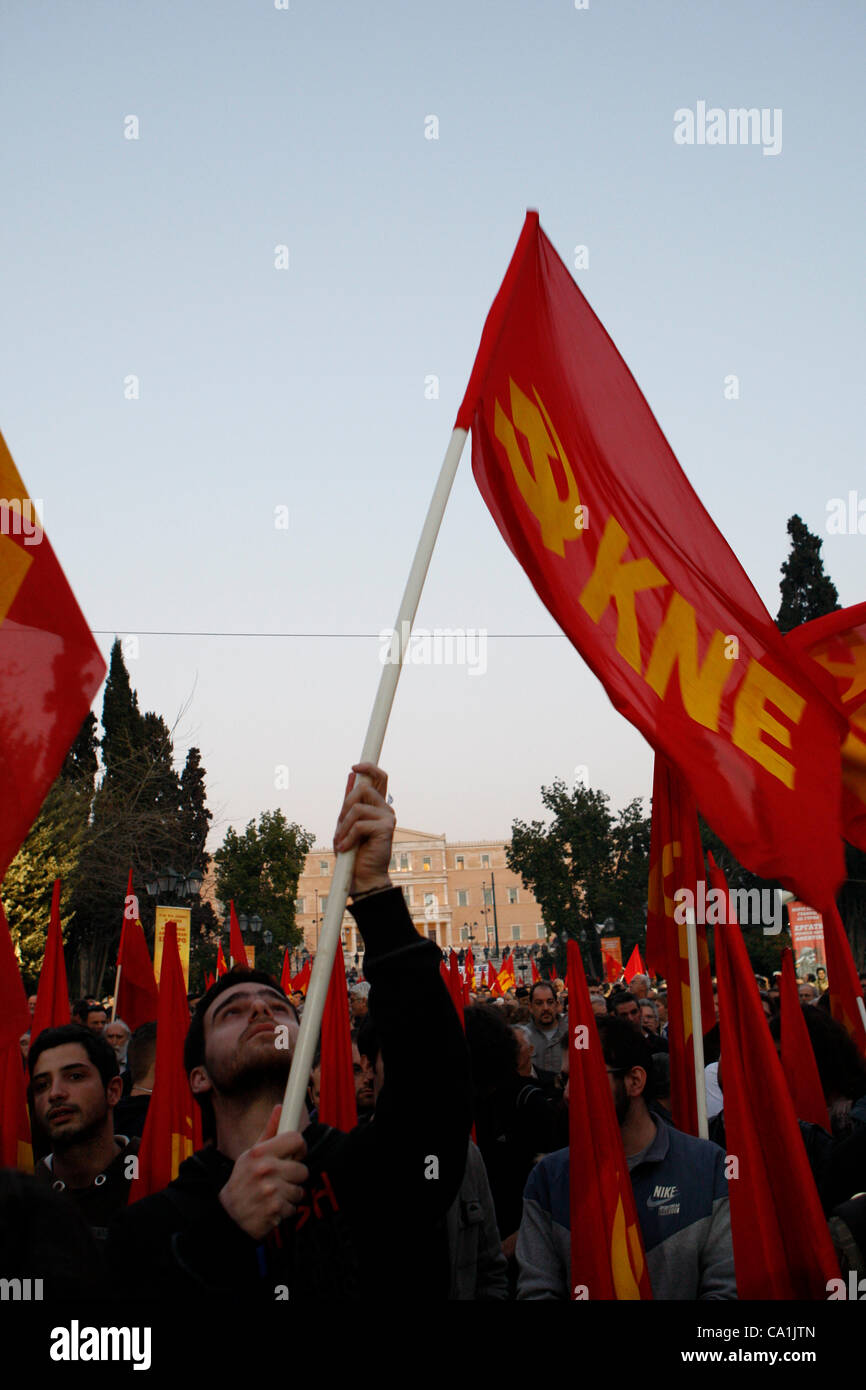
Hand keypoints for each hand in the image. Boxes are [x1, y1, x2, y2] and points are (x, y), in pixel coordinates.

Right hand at [218, 1105, 307, 1239]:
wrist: (229, 1215)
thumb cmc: (242, 1181)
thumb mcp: (250, 1155)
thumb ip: (269, 1132)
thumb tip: (280, 1107)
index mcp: (260, 1153)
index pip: (296, 1139)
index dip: (299, 1147)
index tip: (296, 1153)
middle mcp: (265, 1169)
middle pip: (302, 1169)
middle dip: (294, 1176)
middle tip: (280, 1179)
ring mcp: (270, 1191)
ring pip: (300, 1190)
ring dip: (290, 1194)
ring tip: (274, 1194)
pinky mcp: (275, 1210)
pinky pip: (294, 1207)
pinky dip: (285, 1210)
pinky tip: (272, 1207)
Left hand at [333, 762, 394, 896]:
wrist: (362, 878)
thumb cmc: (353, 853)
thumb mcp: (346, 824)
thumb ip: (350, 802)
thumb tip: (352, 775)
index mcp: (378, 806)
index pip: (379, 778)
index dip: (369, 767)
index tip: (354, 767)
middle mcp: (385, 809)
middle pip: (364, 788)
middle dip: (345, 805)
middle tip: (340, 825)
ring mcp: (388, 817)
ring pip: (357, 807)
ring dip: (343, 826)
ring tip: (341, 842)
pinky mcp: (386, 828)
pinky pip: (358, 823)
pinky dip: (347, 837)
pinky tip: (346, 848)